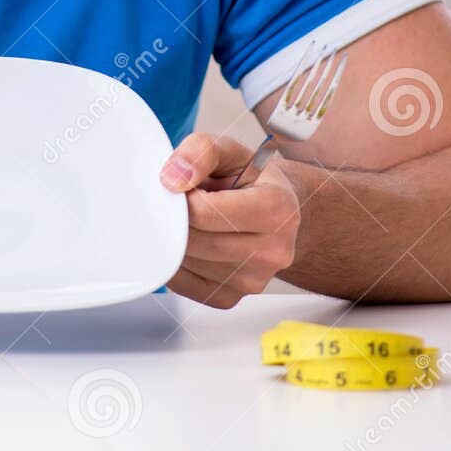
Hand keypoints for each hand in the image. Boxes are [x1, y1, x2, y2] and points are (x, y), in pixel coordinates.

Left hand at [158, 132, 300, 308]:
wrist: (274, 211)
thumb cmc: (250, 180)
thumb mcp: (230, 151)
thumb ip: (201, 151)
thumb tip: (173, 178)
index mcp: (277, 209)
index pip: (204, 212)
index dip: (182, 196)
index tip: (184, 187)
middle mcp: (272, 251)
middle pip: (194, 241)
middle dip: (176, 220)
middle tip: (181, 203)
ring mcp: (253, 281)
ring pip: (186, 263)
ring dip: (175, 240)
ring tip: (192, 221)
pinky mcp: (231, 298)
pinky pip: (183, 284)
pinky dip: (175, 262)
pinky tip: (190, 242)